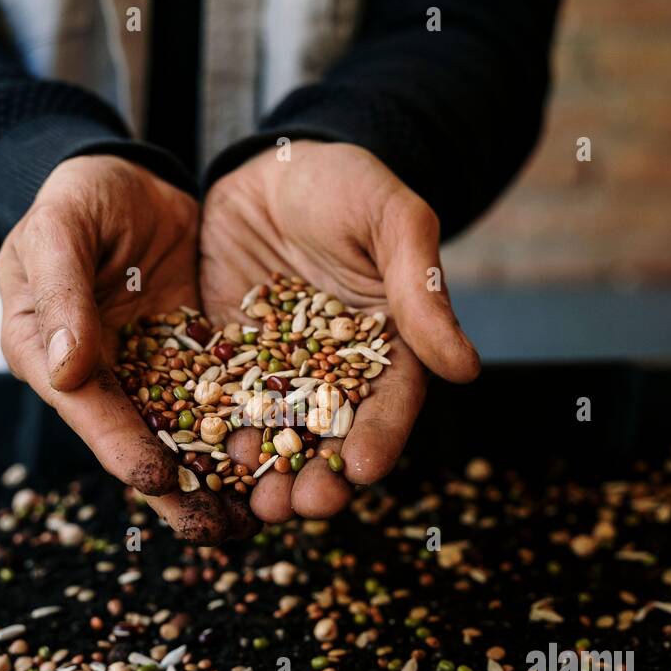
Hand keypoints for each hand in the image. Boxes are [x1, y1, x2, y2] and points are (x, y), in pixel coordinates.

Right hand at [0, 155, 251, 542]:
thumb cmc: (81, 197)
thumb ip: (62, 293)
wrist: (132, 180)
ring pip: (184, 436)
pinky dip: (246, 435)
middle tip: (220, 532)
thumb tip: (61, 373)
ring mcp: (148, 374)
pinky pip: (222, 404)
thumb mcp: (61, 229)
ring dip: (218, 480)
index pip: (86, 409)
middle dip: (178, 492)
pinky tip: (283, 462)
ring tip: (261, 517)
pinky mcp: (194, 363)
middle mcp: (97, 378)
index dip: (120, 447)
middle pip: (137, 442)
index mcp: (46, 352)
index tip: (156, 479)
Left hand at [199, 141, 479, 522]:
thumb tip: (466, 369)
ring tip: (255, 505)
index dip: (381, 437)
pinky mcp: (227, 360)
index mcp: (386, 347)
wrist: (271, 163)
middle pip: (330, 435)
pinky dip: (215, 437)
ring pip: (275, 433)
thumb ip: (421, 291)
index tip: (367, 469)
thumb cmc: (346, 182)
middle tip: (302, 506)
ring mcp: (277, 370)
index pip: (390, 402)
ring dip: (267, 473)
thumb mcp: (392, 221)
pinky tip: (204, 464)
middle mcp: (332, 371)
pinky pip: (220, 404)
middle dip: (318, 475)